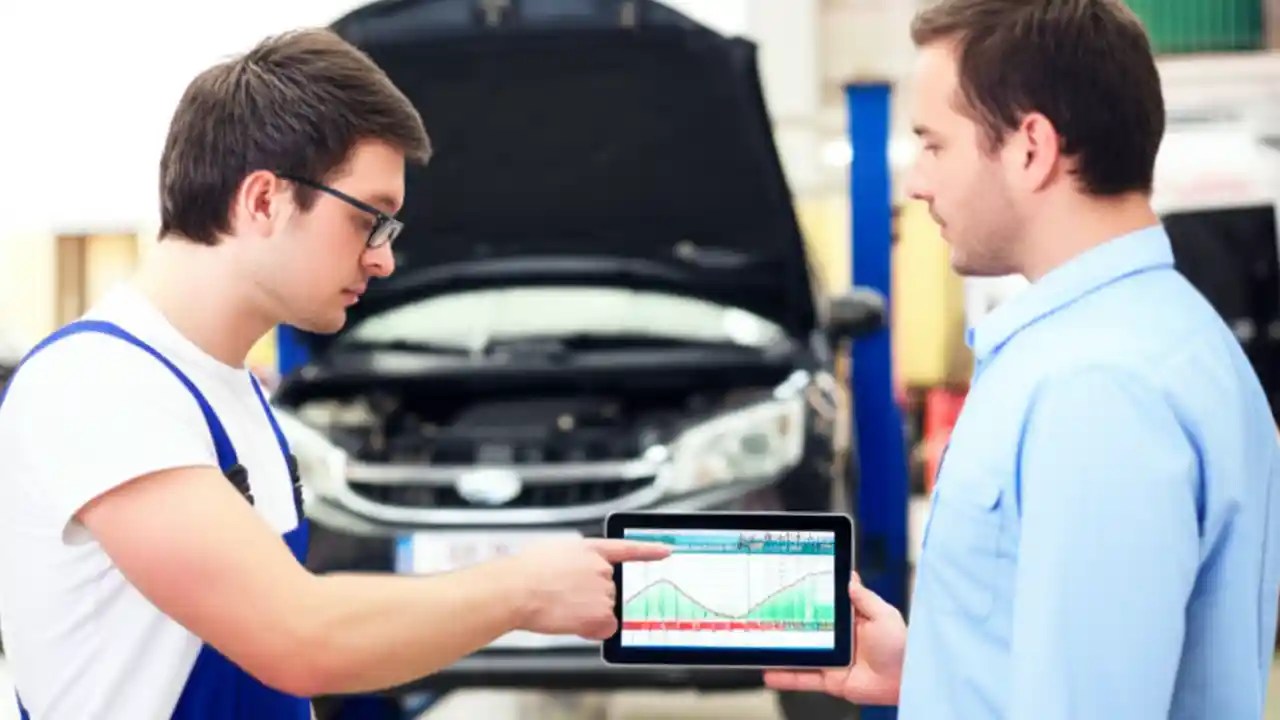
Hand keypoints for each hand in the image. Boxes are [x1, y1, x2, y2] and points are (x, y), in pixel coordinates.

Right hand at [506, 537, 671, 639]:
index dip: (649, 550)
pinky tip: (574, 622)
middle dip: (592, 597)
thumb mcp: (552, 552)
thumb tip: (574, 571)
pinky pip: (606, 627)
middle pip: (610, 589)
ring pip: (606, 609)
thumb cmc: (524, 572)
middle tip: (565, 598)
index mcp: (590, 549)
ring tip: (562, 607)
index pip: (628, 549)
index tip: (666, 552)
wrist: (517, 589)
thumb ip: (573, 559)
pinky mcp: (602, 613)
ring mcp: (605, 591)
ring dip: (588, 612)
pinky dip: (593, 629)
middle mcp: (603, 569)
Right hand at [763, 572, 905, 705]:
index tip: (787, 591)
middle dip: (786, 625)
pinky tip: (769, 673)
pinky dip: (786, 677)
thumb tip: (848, 577)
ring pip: (800, 655)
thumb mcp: (884, 614)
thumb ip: (864, 598)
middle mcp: (839, 640)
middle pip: (806, 630)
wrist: (907, 681)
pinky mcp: (830, 680)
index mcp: (851, 621)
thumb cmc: (902, 647)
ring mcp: (832, 661)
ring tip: (759, 646)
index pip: (824, 607)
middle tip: (766, 617)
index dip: (807, 600)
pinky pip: (804, 678)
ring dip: (779, 653)